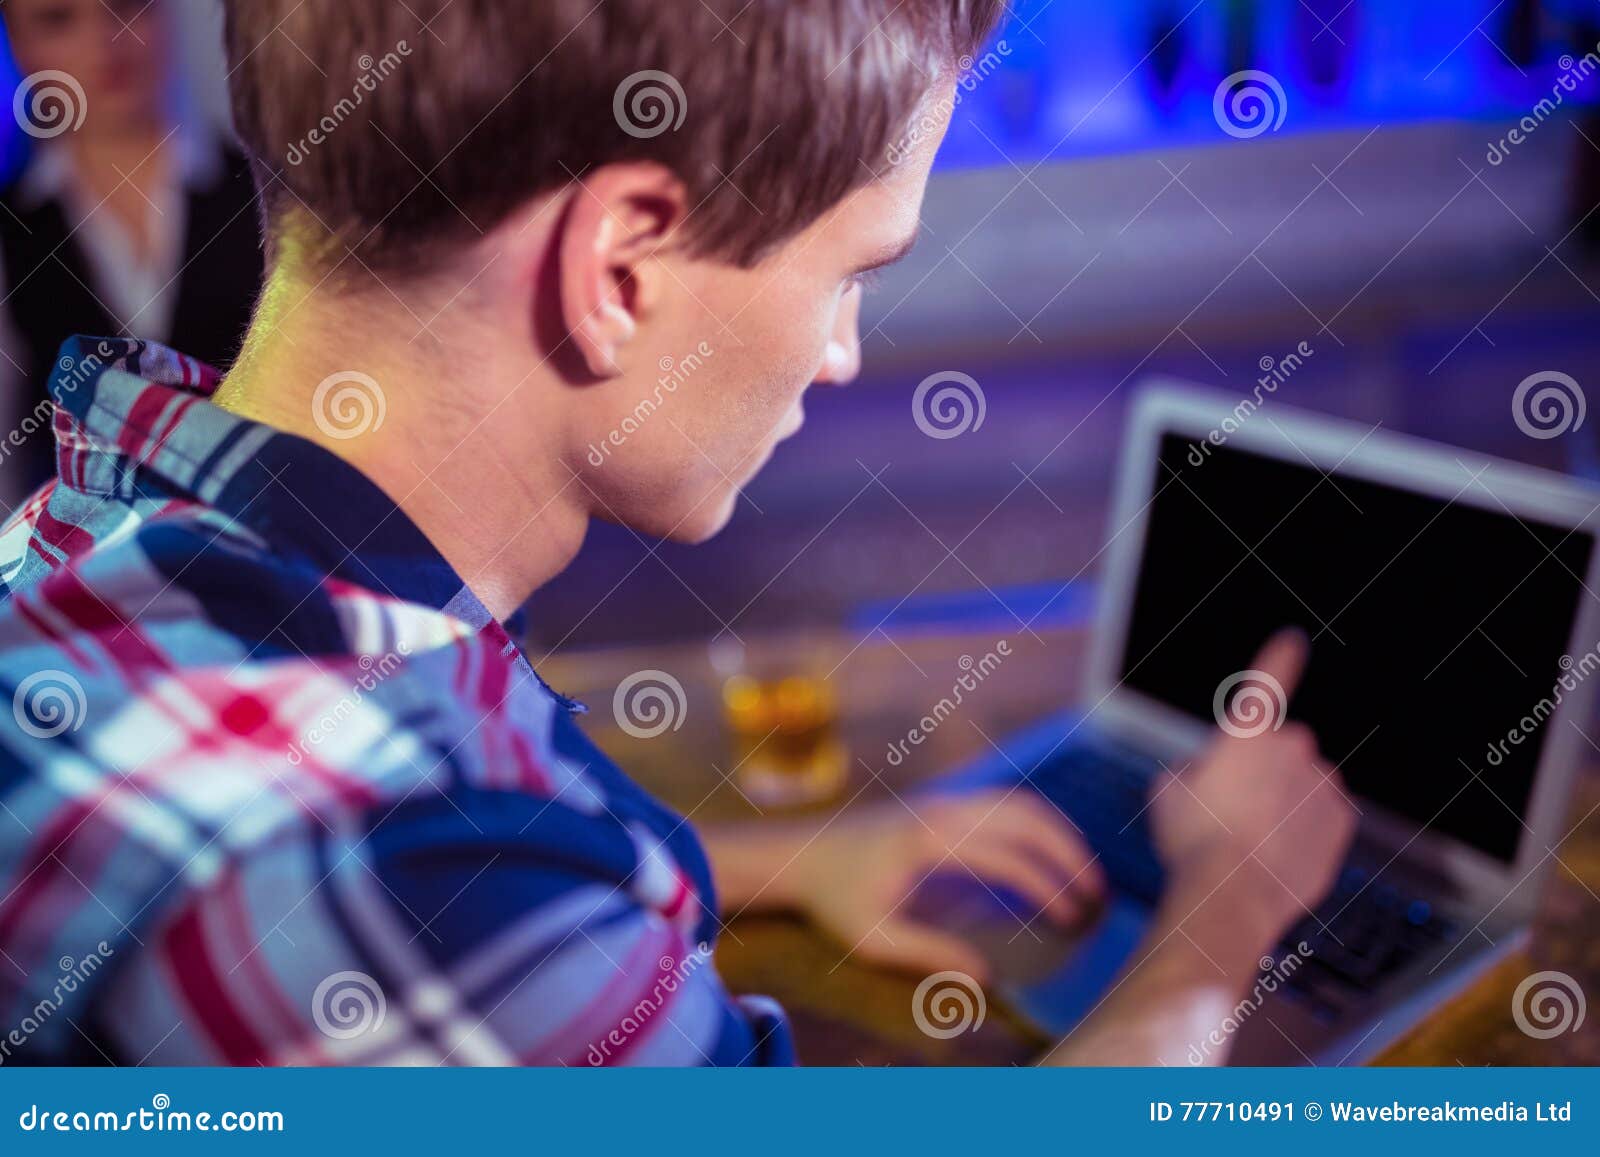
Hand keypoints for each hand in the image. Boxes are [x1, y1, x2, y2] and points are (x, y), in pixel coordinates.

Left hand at [788, 790, 1104, 982]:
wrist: (801, 853)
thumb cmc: (835, 900)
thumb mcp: (875, 940)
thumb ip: (931, 956)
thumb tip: (989, 977)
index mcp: (929, 843)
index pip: (1007, 858)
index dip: (1049, 889)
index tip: (1074, 921)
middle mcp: (943, 811)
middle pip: (1026, 821)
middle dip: (1070, 858)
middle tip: (1098, 902)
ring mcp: (945, 799)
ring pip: (1020, 803)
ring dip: (1061, 836)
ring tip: (1087, 878)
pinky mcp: (944, 801)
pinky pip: (1004, 801)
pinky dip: (1039, 823)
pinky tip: (1054, 854)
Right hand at [1151, 630, 1357, 930]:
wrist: (1233, 896)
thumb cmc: (1193, 841)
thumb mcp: (1166, 791)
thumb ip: (1192, 767)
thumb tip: (1207, 774)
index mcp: (1248, 731)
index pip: (1267, 679)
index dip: (1279, 658)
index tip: (1293, 639)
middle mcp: (1293, 747)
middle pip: (1279, 751)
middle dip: (1261, 772)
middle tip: (1231, 811)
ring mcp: (1323, 786)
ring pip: (1302, 786)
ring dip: (1283, 803)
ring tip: (1251, 843)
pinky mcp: (1341, 822)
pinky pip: (1321, 818)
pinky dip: (1304, 832)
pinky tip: (1275, 857)